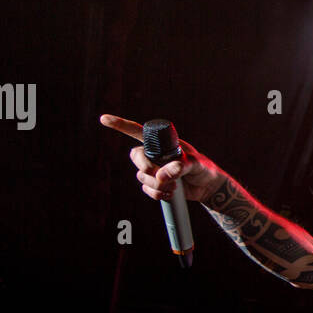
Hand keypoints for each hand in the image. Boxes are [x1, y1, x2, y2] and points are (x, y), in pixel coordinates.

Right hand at [100, 113, 222, 204]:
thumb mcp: (195, 164)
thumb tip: (163, 175)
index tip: (104, 119)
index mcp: (162, 143)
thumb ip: (180, 167)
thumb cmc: (203, 168)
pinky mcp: (156, 184)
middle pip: (136, 156)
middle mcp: (155, 154)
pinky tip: (170, 193)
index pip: (138, 131)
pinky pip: (146, 188)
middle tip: (160, 174)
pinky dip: (156, 193)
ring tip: (175, 186)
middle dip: (145, 167)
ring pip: (141, 176)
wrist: (207, 187)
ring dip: (156, 183)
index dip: (120, 125)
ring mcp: (154, 170)